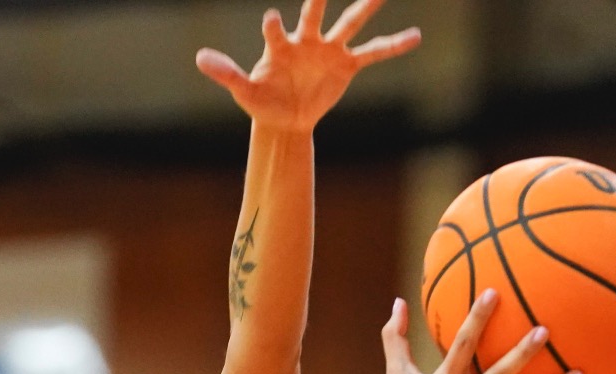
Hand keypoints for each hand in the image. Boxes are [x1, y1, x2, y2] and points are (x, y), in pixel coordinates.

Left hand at [195, 0, 420, 132]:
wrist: (285, 120)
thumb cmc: (262, 100)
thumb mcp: (244, 91)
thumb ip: (226, 73)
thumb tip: (200, 58)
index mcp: (280, 46)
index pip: (276, 31)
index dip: (273, 27)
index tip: (271, 20)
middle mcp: (307, 41)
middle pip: (316, 12)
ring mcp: (329, 51)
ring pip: (350, 23)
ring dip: (367, 7)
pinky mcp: (346, 66)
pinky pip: (373, 54)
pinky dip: (394, 45)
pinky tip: (415, 36)